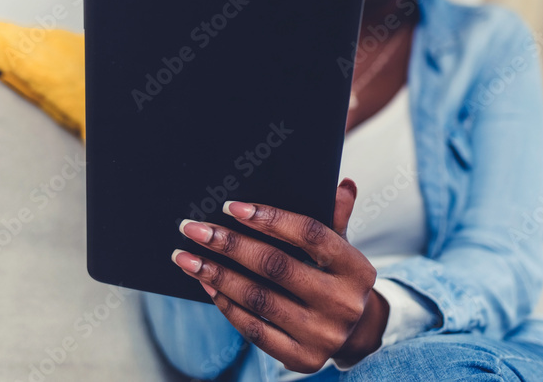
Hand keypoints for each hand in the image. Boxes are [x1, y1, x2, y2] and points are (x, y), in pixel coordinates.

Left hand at [172, 178, 389, 373]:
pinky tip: (207, 285)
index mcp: (356, 268)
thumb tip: (344, 184)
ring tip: (186, 257)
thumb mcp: (341, 246)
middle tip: (193, 228)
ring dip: (216, 275)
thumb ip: (336, 216)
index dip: (270, 218)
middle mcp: (343, 303)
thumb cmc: (335, 277)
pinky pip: (254, 330)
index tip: (231, 207)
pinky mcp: (303, 359)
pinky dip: (226, 305)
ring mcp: (323, 335)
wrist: (352, 332)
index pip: (310, 234)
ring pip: (259, 298)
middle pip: (276, 265)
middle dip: (229, 244)